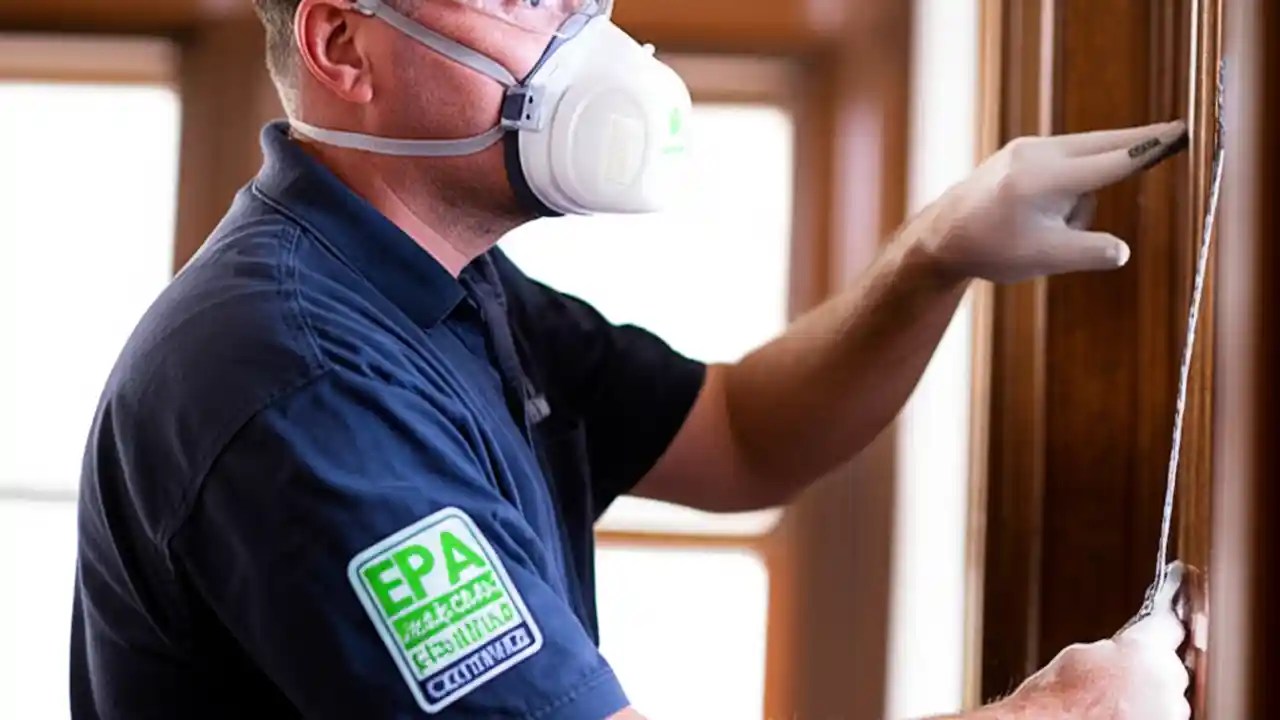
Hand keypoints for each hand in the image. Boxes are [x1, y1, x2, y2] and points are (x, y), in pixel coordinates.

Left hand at [917, 120, 1187, 283]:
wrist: (941, 237)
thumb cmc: (991, 248)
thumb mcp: (1044, 258)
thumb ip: (1088, 254)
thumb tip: (1122, 250)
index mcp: (1046, 178)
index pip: (1113, 161)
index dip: (1151, 148)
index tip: (1181, 131)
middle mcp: (1037, 154)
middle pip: (1104, 144)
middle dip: (1137, 143)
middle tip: (1176, 132)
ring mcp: (1027, 149)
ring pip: (1082, 161)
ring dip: (1085, 192)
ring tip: (1048, 229)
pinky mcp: (1020, 153)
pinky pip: (1062, 163)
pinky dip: (1068, 186)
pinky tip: (1039, 216)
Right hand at [1002, 563, 1190, 719]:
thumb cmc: (1056, 698)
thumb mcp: (1082, 656)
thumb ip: (1118, 649)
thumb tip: (1129, 650)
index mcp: (1145, 650)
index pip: (1171, 621)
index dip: (1174, 603)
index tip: (1184, 580)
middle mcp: (1166, 681)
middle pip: (1168, 664)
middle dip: (1149, 666)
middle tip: (1117, 674)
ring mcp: (1170, 713)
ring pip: (1166, 695)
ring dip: (1147, 694)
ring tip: (1111, 700)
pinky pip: (1160, 715)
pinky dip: (1143, 713)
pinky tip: (1115, 714)